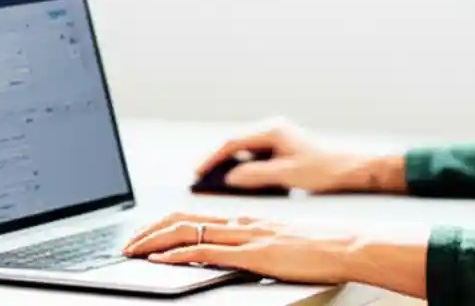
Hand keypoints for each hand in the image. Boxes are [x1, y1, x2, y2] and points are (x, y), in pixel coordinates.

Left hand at [121, 211, 428, 297]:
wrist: (347, 245)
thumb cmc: (321, 248)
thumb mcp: (281, 244)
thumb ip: (256, 247)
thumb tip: (236, 258)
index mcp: (247, 220)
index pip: (196, 216)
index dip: (164, 225)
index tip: (145, 236)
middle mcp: (241, 222)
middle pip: (183, 218)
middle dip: (149, 230)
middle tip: (127, 244)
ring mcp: (246, 236)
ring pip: (187, 230)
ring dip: (154, 241)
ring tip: (133, 251)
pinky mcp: (253, 252)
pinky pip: (206, 251)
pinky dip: (178, 254)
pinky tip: (161, 260)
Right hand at [194, 118, 404, 193]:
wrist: (350, 168)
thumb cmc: (324, 169)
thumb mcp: (287, 175)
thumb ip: (256, 175)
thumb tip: (230, 178)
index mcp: (272, 130)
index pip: (233, 141)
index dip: (213, 158)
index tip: (198, 172)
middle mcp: (273, 129)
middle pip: (236, 143)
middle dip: (218, 160)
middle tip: (200, 177)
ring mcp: (277, 137)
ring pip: (245, 149)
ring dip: (231, 163)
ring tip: (214, 180)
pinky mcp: (282, 147)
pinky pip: (256, 154)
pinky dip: (245, 166)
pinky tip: (239, 179)